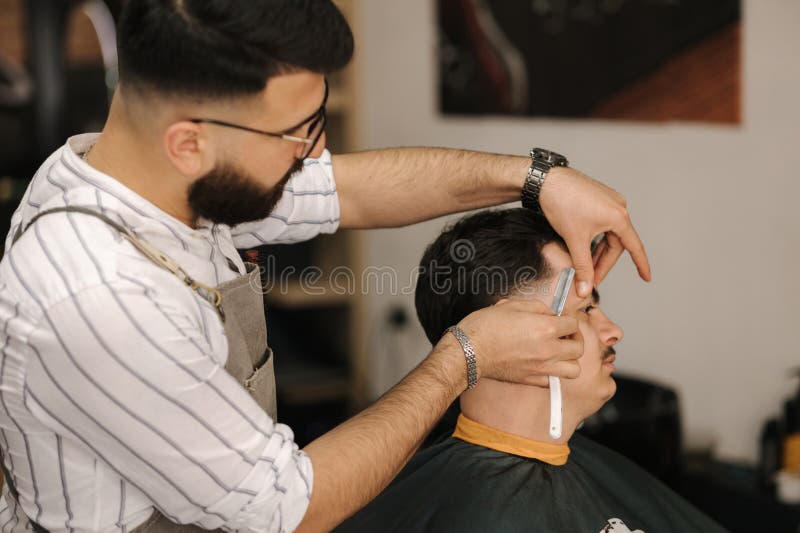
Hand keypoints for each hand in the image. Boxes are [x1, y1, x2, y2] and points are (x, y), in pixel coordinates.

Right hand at [450, 299, 582, 386]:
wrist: (468, 351)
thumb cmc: (485, 326)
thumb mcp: (511, 305)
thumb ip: (537, 307)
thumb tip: (550, 313)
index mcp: (545, 328)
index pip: (574, 324)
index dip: (568, 319)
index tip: (561, 319)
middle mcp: (548, 350)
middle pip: (579, 349)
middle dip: (574, 339)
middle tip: (563, 335)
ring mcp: (541, 368)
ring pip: (574, 370)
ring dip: (570, 360)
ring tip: (559, 353)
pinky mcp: (531, 380)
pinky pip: (554, 381)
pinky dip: (553, 373)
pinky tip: (543, 364)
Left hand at [539, 166, 650, 296]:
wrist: (545, 180)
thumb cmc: (562, 202)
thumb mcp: (574, 240)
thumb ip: (582, 267)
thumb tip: (585, 290)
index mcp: (619, 216)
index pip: (634, 246)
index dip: (641, 264)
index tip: (647, 277)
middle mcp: (618, 206)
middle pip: (616, 243)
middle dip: (604, 263)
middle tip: (592, 279)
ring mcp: (608, 201)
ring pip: (608, 234)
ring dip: (598, 251)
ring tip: (585, 266)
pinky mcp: (598, 198)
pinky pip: (602, 224)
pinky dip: (594, 238)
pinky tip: (583, 247)